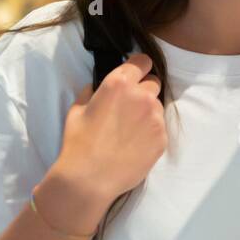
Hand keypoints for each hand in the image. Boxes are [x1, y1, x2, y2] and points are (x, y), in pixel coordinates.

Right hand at [47, 52, 166, 218]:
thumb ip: (93, 91)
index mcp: (119, 84)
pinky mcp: (162, 137)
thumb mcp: (77, 109)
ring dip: (147, 111)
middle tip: (130, 106)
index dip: (139, 66)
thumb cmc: (79, 143)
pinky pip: (160, 127)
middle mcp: (142, 96)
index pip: (143, 61)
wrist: (90, 179)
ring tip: (129, 130)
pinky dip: (151, 131)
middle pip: (154, 82)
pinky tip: (134, 143)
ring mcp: (155, 117)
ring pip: (157, 106)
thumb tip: (100, 87)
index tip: (136, 73)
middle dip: (143, 89)